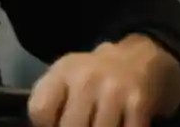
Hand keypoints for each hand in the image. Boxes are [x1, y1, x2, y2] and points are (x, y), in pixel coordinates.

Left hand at [28, 34, 179, 126]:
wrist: (139, 59)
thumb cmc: (93, 75)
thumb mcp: (64, 77)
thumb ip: (50, 102)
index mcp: (62, 72)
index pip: (40, 110)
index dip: (46, 126)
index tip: (55, 124)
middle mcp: (86, 79)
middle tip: (82, 124)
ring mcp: (113, 92)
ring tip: (96, 123)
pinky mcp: (138, 104)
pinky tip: (118, 124)